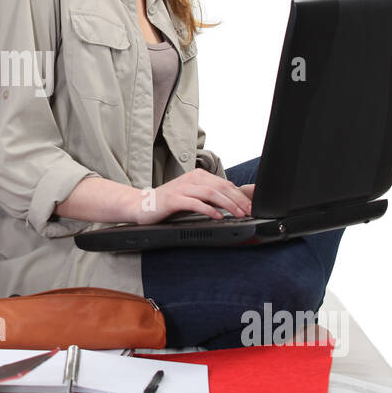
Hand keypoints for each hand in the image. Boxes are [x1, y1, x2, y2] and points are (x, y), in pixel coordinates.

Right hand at [134, 170, 254, 224]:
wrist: (140, 205)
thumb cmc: (168, 203)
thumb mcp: (192, 196)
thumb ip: (208, 197)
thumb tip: (232, 203)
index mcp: (198, 176)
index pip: (224, 183)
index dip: (240, 195)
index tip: (251, 206)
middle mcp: (191, 178)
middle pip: (221, 187)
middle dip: (238, 200)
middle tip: (249, 211)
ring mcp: (182, 188)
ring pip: (212, 193)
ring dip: (228, 204)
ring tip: (238, 214)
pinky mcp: (173, 199)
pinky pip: (195, 203)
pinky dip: (209, 209)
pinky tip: (218, 216)